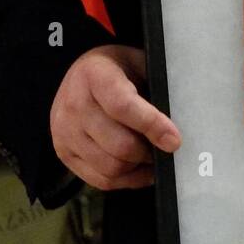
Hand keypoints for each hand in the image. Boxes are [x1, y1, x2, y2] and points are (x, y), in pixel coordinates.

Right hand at [49, 44, 181, 190]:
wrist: (81, 74)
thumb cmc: (118, 69)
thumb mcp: (137, 63)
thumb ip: (155, 88)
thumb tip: (179, 125)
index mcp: (94, 75)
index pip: (123, 107)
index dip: (152, 125)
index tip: (175, 140)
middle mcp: (73, 104)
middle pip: (118, 145)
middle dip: (149, 152)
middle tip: (165, 148)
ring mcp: (64, 131)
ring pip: (110, 167)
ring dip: (138, 167)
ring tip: (151, 156)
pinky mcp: (63, 152)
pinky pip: (99, 180)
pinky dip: (126, 180)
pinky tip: (140, 169)